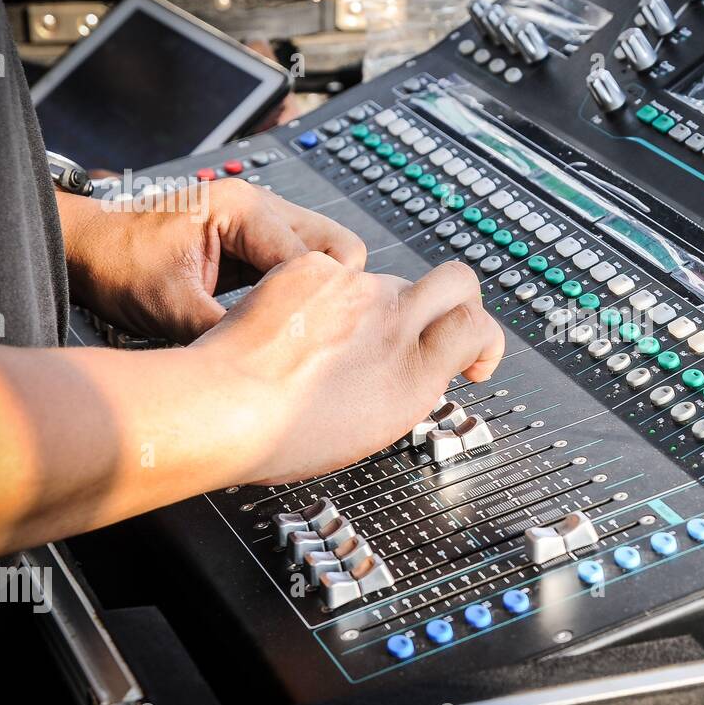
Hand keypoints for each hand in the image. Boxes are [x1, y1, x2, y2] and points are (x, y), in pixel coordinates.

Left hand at [61, 179, 366, 342]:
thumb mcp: (173, 309)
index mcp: (244, 210)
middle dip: (331, 291)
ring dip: (314, 290)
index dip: (317, 305)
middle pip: (340, 246)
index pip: (315, 261)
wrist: (85, 246)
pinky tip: (276, 318)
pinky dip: (296, 289)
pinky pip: (298, 261)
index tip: (310, 344)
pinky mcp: (254, 236)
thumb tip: (271, 365)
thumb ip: (229, 331)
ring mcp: (260, 217)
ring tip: (292, 327)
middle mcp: (260, 204)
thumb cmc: (117, 264)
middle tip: (307, 330)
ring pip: (326, 252)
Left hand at [193, 255, 504, 484]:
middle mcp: (394, 326)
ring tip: (338, 342)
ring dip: (380, 304)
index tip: (471, 351)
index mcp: (414, 377)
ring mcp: (356, 291)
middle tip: (442, 319)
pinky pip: (335, 272)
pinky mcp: (315, 269)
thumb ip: (407, 389)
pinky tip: (300, 325)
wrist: (220, 409)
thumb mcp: (371, 430)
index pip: (479, 328)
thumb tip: (423, 368)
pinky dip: (326, 294)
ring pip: (389, 282)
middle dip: (460, 297)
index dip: (483, 339)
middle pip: (457, 282)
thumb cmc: (281, 436)